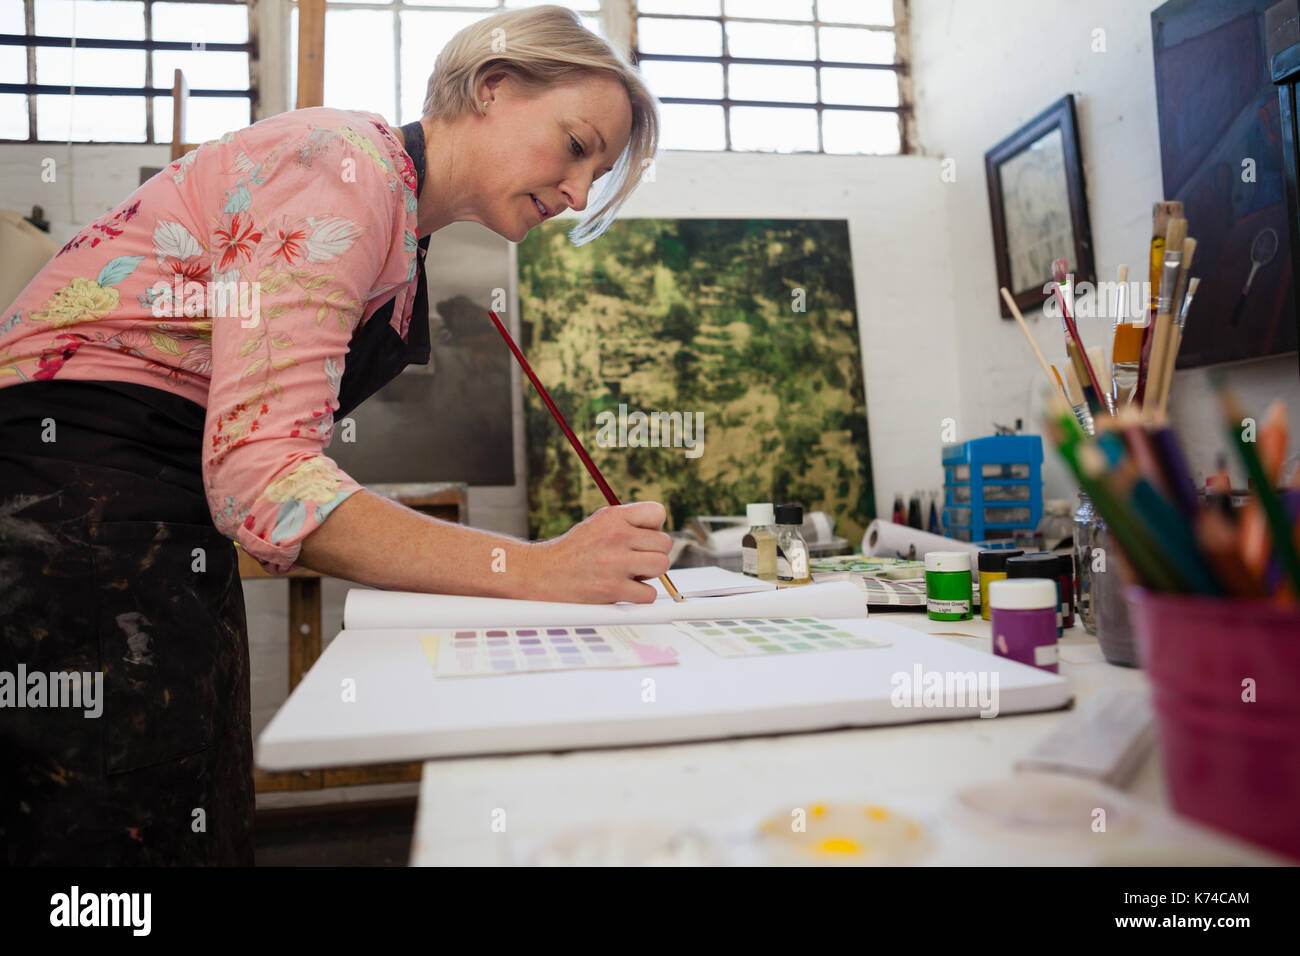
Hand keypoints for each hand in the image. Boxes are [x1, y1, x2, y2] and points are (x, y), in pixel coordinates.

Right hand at [529, 501, 672, 603]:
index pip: (658, 512)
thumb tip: (659, 534)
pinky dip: (639, 597)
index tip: (642, 538)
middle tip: (634, 560)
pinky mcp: (613, 589)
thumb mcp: (597, 524)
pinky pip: (649, 594)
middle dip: (652, 554)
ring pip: (661, 566)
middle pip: (664, 543)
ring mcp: (616, 563)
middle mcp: (616, 536)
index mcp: (613, 516)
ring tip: (630, 574)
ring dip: (649, 575)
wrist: (542, 574)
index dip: (654, 528)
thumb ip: (628, 524)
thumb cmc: (572, 552)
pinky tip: (624, 591)